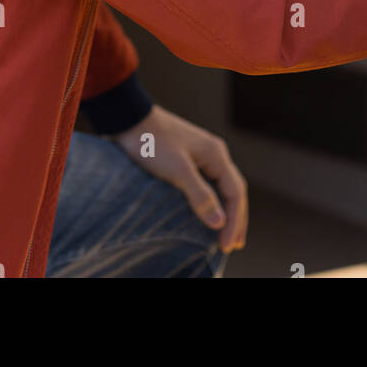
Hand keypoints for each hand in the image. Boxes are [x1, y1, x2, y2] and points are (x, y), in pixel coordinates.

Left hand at [110, 103, 247, 253]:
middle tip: (234, 246)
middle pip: (233, 190)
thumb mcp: (177, 170)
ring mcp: (201, 155)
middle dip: (236, 219)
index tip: (226, 246)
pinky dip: (214, 202)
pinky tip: (209, 212)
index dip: (234, 221)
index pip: (235, 192)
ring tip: (227, 234)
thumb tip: (220, 222)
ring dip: (227, 211)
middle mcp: (213, 154)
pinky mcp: (188, 158)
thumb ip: (200, 195)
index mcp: (216, 154)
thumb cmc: (152, 143)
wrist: (130, 120)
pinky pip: (209, 184)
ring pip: (222, 187)